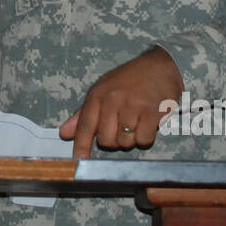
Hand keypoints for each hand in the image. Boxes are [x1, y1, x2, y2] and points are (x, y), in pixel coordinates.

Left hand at [58, 48, 183, 157]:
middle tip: (121, 128)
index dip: (81, 145)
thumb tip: (64, 133)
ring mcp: (133, 106)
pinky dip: (145, 137)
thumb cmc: (130, 79)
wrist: (161, 65)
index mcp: (97, 95)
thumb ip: (83, 113)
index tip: (78, 160)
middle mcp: (113, 100)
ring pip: (125, 142)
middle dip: (113, 141)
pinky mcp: (152, 112)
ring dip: (130, 139)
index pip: (85, 125)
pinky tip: (148, 124)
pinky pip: (143, 140)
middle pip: (106, 140)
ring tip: (136, 123)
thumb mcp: (103, 90)